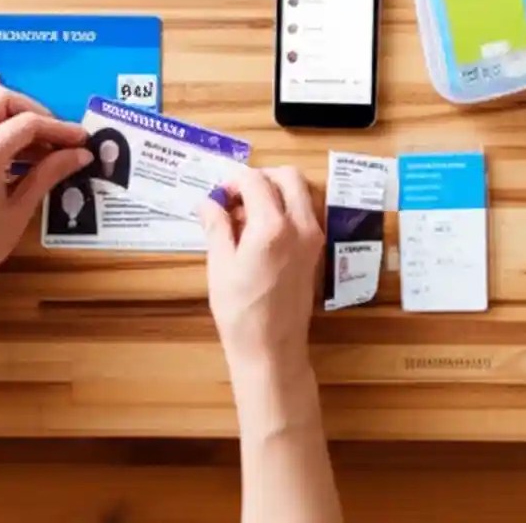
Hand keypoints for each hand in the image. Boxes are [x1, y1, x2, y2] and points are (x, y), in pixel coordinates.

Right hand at [199, 167, 324, 376]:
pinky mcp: (317, 250)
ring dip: (275, 192)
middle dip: (260, 179)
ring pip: (301, 192)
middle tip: (236, 199)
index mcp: (272, 226)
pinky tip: (262, 231)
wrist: (272, 348)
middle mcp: (300, 226)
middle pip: (288, 176)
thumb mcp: (219, 265)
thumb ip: (216, 225)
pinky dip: (287, 209)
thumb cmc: (240, 312)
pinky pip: (306, 213)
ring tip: (247, 216)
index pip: (255, 180)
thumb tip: (208, 202)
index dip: (233, 181)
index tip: (218, 196)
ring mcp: (314, 238)